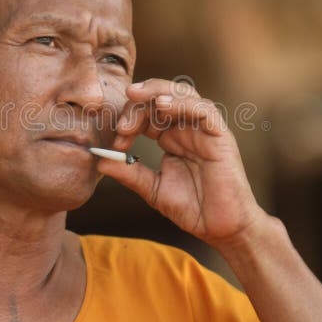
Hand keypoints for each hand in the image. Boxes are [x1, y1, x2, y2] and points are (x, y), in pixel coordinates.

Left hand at [97, 79, 265, 246]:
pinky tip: (163, 105)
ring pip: (183, 94)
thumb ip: (130, 173)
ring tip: (135, 96)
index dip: (129, 119)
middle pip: (162, 96)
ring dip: (156, 91)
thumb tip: (100, 162)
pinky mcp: (221, 136)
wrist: (221, 229)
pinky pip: (204, 110)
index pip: (147, 112)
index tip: (116, 142)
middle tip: (122, 124)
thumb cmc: (193, 208)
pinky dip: (183, 103)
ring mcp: (204, 130)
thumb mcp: (153, 189)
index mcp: (171, 137)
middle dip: (137, 103)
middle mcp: (187, 128)